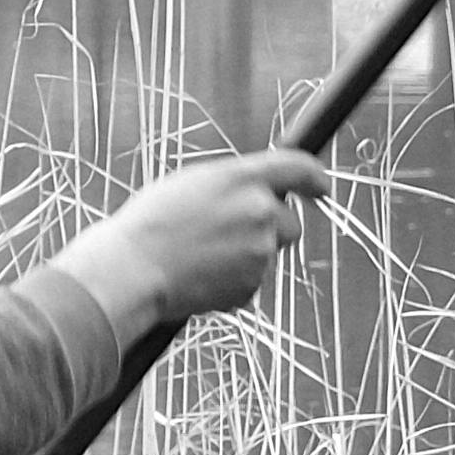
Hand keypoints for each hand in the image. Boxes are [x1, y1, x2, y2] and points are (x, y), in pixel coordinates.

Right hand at [64, 145, 332, 345]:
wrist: (132, 270)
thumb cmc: (150, 224)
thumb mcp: (192, 184)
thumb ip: (232, 187)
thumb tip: (253, 197)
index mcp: (242, 177)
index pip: (297, 169)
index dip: (314, 178)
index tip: (322, 186)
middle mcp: (260, 211)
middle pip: (290, 223)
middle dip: (271, 231)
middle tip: (231, 235)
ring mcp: (259, 251)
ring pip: (266, 255)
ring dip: (244, 258)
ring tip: (200, 258)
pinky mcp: (251, 286)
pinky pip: (250, 283)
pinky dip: (231, 283)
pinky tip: (199, 278)